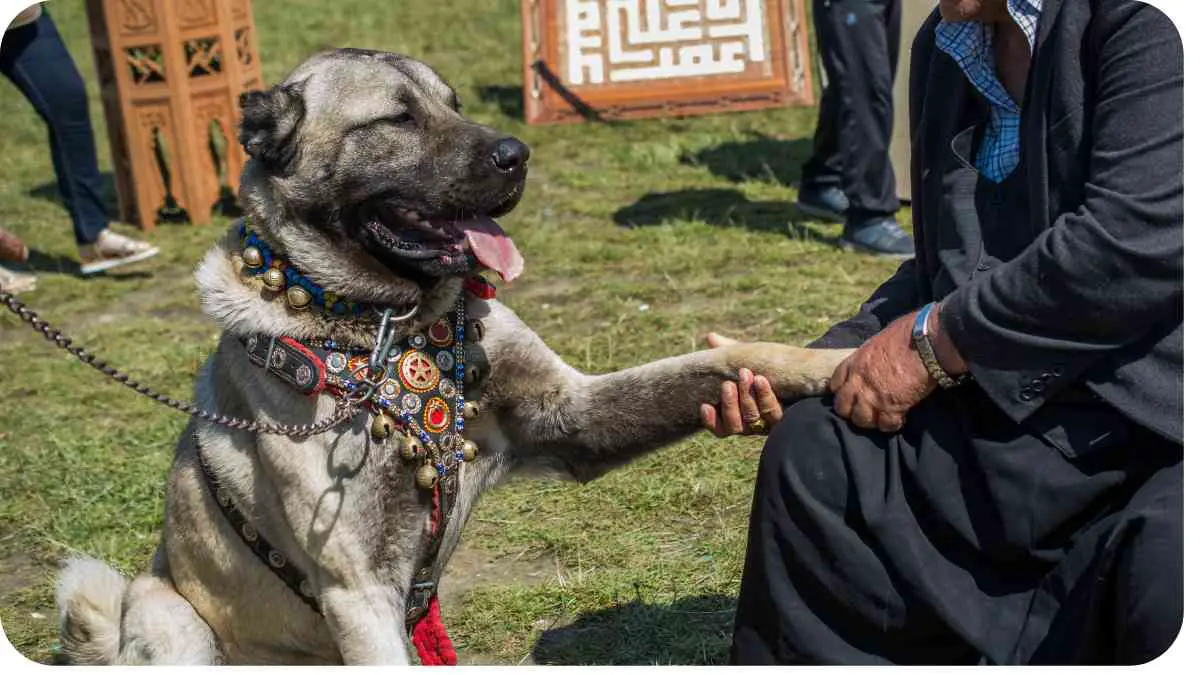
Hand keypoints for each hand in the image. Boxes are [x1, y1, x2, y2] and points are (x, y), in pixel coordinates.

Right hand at [698, 333, 784, 436]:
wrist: (805, 370)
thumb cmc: (770, 366)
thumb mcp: (748, 359)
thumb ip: (729, 351)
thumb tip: (710, 337)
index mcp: (740, 417)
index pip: (721, 428)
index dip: (711, 421)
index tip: (705, 405)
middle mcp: (754, 425)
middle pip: (736, 425)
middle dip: (730, 404)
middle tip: (728, 383)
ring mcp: (770, 423)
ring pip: (754, 419)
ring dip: (747, 398)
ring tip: (747, 374)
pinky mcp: (787, 417)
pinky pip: (775, 414)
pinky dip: (765, 396)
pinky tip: (761, 379)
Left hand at [829, 307, 962, 431]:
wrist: (925, 343)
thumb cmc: (906, 334)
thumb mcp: (878, 341)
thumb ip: (871, 356)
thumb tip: (877, 359)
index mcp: (854, 362)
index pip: (835, 384)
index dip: (842, 392)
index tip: (850, 395)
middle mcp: (858, 381)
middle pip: (842, 407)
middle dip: (851, 411)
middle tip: (864, 411)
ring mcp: (873, 396)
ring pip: (861, 419)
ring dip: (871, 420)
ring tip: (881, 418)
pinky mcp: (891, 407)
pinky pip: (885, 425)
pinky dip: (892, 425)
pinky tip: (899, 420)